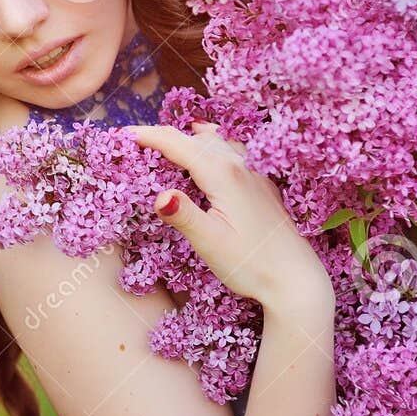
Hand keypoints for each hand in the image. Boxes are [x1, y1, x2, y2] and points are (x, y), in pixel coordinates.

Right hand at [123, 121, 332, 316]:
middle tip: (133, 141)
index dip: (146, 136)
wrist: (297, 280)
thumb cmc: (252, 266)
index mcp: (224, 175)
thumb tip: (159, 194)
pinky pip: (233, 152)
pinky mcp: (262, 186)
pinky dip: (212, 145)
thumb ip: (184, 216)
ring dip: (188, 137)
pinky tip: (212, 152)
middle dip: (162, 135)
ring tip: (166, 142)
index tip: (119, 135)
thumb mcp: (211, 244)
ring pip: (217, 141)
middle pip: (195, 138)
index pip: (177, 144)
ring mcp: (255, 174)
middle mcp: (240, 166)